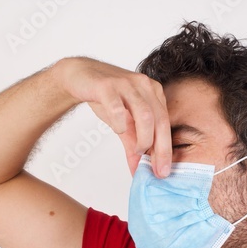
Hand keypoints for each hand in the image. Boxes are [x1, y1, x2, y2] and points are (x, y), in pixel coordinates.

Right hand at [55, 56, 171, 177]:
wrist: (80, 76)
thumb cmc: (106, 98)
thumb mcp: (123, 123)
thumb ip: (132, 145)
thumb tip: (137, 170)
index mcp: (153, 92)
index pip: (165, 124)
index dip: (166, 149)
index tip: (164, 171)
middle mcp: (143, 85)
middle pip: (160, 120)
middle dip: (161, 149)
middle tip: (156, 170)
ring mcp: (126, 84)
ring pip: (145, 115)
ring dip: (144, 138)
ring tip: (138, 151)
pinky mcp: (107, 86)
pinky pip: (118, 108)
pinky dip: (120, 124)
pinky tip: (118, 130)